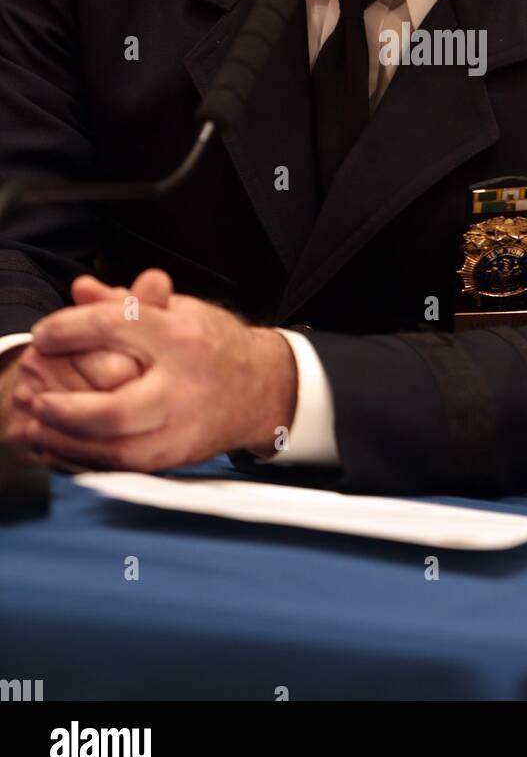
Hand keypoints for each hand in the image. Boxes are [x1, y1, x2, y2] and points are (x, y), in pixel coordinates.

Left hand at [14, 275, 297, 470]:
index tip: (43, 335)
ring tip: (36, 422)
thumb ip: (124, 302)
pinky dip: (83, 457)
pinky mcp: (177, 455)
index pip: (117, 327)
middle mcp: (184, 385)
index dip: (70, 330)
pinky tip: (59, 444)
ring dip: (66, 439)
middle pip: (115, 409)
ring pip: (115, 449)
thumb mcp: (176, 309)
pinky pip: (122, 465)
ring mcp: (182, 428)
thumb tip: (80, 290)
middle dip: (65, 407)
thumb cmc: (213, 343)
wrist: (261, 387)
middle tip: (35, 394)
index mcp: (182, 336)